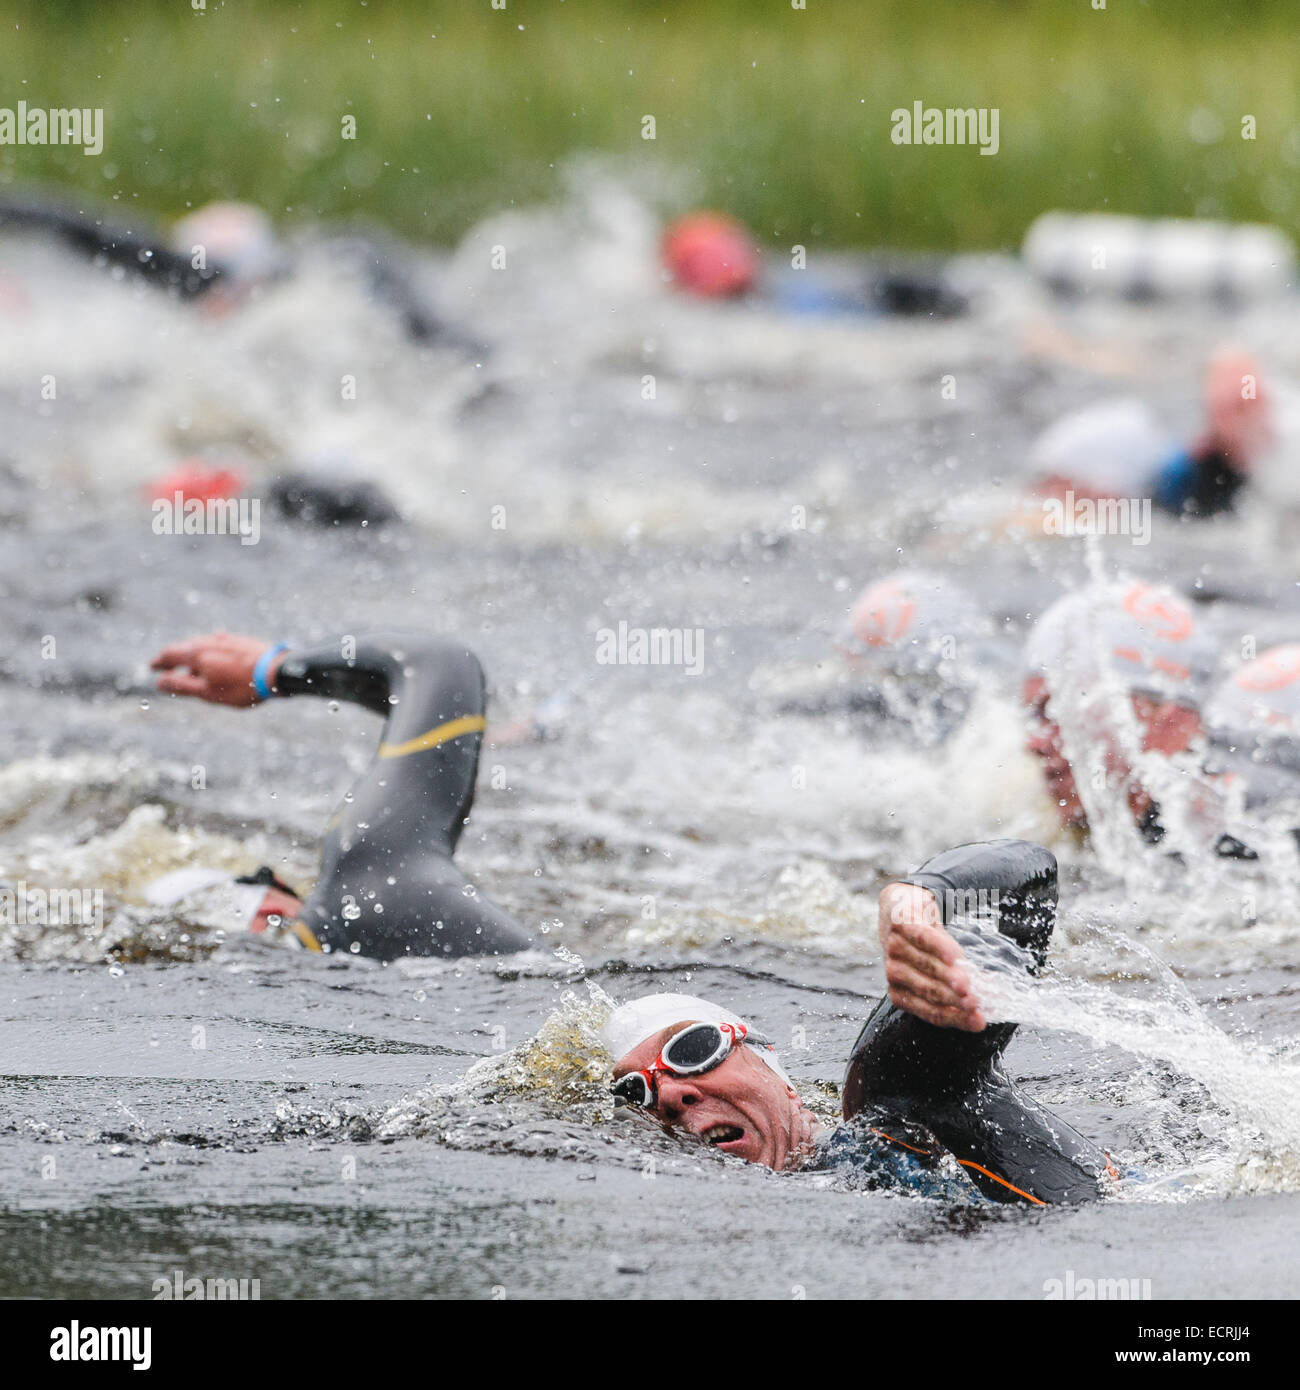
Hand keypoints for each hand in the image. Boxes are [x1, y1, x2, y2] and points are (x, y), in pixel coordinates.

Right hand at [150, 632, 280, 706]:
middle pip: (185, 648)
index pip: (170, 654)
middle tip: (166, 668)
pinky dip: (209, 652)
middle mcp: (209, 641)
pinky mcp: (240, 641)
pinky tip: (214, 656)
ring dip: (192, 656)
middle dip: (174, 659)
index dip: (159, 662)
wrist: (277, 672)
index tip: (152, 668)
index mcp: (197, 653)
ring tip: (189, 668)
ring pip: (202, 645)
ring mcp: (226, 639)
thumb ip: (182, 686)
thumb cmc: (242, 686)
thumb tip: (159, 682)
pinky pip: (218, 644)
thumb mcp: (208, 692)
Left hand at [877, 882, 985, 1031]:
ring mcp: (895, 948)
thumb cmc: (925, 946)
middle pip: (929, 990)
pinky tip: (955, 956)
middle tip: (976, 1004)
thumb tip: (992, 1006)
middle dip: (955, 1000)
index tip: (979, 1022)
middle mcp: (894, 972)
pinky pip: (923, 939)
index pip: (930, 1010)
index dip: (956, 1018)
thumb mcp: (941, 969)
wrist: (900, 908)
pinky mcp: (901, 924)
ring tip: (969, 985)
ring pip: (928, 966)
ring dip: (950, 977)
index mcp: (901, 991)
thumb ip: (961, 988)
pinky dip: (939, 948)